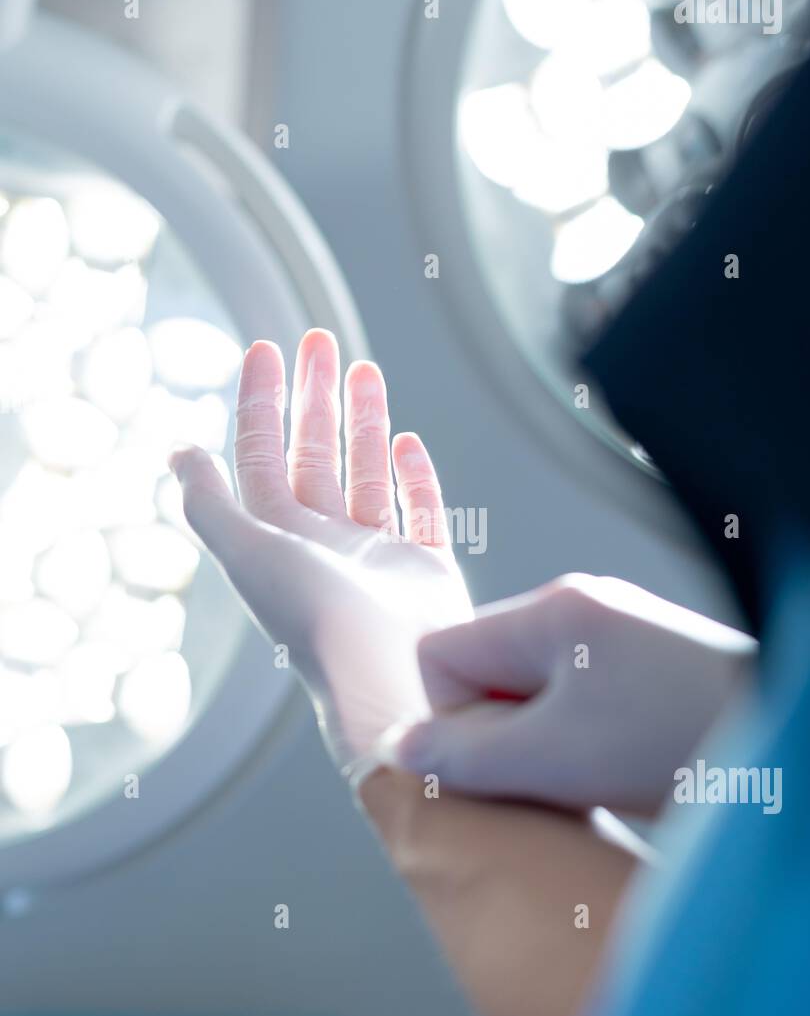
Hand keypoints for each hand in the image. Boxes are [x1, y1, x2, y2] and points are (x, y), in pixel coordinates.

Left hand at [169, 330, 471, 778]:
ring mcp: (377, 556)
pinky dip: (413, 477)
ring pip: (365, 473)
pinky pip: (418, 512)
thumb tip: (177, 451)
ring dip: (363, 422)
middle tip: (320, 339)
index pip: (262, 454)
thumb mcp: (247, 551)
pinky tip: (407, 442)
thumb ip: (209, 502)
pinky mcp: (426, 570)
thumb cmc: (315, 616)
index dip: (260, 400)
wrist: (390, 675)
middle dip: (314, 396)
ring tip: (366, 368)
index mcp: (279, 538)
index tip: (267, 347)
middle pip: (315, 454)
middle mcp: (324, 544)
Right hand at [386, 575, 755, 813]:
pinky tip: (614, 773)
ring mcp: (617, 633)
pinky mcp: (646, 665)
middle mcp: (580, 609)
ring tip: (588, 780)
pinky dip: (580, 742)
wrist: (787, 738)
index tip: (496, 766)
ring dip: (542, 746)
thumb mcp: (553, 759)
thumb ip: (463, 758)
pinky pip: (577, 699)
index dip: (451, 720)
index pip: (442, 655)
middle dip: (501, 736)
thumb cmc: (678, 740)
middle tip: (547, 779)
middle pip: (486, 673)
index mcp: (549, 613)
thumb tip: (398, 751)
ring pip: (533, 694)